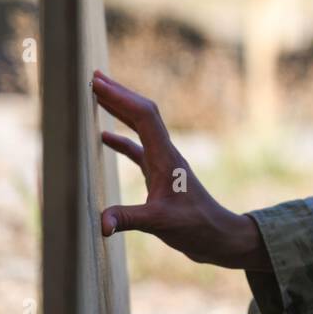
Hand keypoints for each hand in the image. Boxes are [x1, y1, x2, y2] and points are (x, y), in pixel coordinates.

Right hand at [90, 70, 268, 269]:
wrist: (218, 236)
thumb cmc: (196, 227)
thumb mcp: (160, 223)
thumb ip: (129, 220)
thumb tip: (101, 224)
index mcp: (166, 157)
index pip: (143, 116)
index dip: (121, 97)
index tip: (98, 83)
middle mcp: (166, 154)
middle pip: (142, 113)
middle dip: (119, 94)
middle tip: (94, 76)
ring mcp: (164, 164)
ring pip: (140, 128)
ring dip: (119, 111)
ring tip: (97, 97)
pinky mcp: (161, 176)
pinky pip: (138, 150)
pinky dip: (121, 141)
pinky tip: (104, 138)